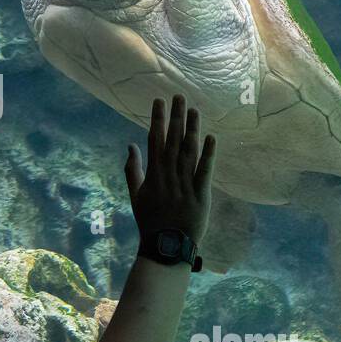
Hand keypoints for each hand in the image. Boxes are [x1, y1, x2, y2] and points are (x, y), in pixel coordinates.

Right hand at [125, 95, 215, 247]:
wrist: (166, 245)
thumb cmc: (150, 220)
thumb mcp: (135, 195)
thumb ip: (132, 169)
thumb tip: (130, 146)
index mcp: (153, 174)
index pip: (155, 140)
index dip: (157, 119)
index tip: (158, 101)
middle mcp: (169, 175)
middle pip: (173, 140)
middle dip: (176, 117)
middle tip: (179, 96)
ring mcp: (185, 183)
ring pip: (189, 151)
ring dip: (192, 129)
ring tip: (194, 110)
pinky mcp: (201, 194)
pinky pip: (205, 170)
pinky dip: (208, 153)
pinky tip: (211, 137)